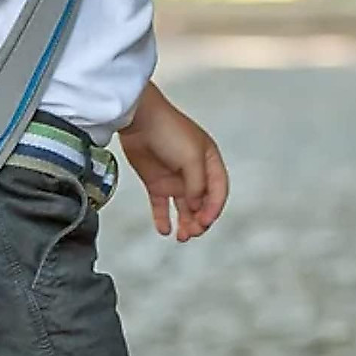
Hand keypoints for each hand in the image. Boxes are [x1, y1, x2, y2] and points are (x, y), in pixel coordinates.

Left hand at [119, 84, 227, 241]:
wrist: (137, 119)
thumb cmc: (168, 130)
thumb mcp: (192, 157)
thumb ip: (197, 185)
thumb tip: (196, 206)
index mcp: (209, 161)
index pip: (219, 191)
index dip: (215, 208)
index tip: (205, 220)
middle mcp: (194, 171)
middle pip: (203, 203)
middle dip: (200, 220)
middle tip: (193, 232)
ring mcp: (174, 177)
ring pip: (184, 207)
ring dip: (185, 223)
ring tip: (182, 236)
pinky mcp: (155, 182)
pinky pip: (162, 205)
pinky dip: (163, 219)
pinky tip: (164, 230)